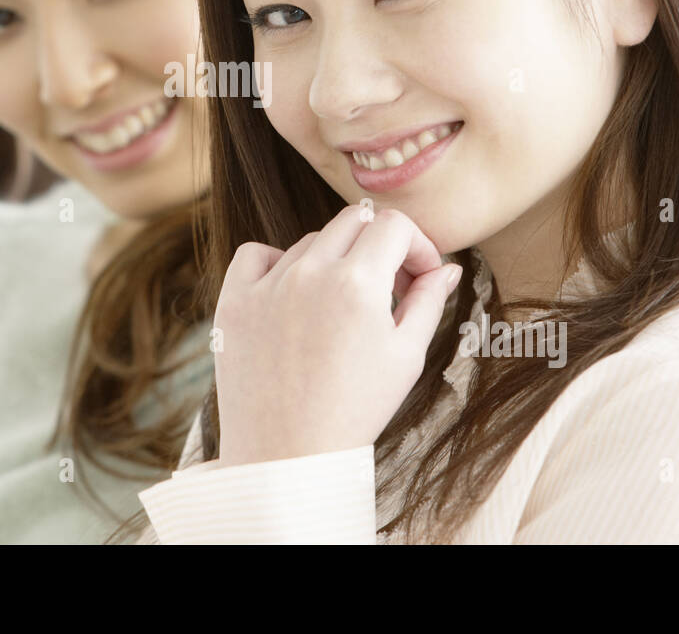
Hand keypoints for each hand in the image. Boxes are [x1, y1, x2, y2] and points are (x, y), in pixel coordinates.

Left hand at [213, 205, 461, 466]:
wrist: (288, 456)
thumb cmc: (354, 412)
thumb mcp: (406, 357)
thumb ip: (428, 301)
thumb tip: (445, 269)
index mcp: (358, 283)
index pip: (394, 225)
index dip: (417, 244)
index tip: (419, 274)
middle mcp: (309, 273)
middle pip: (353, 222)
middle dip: (380, 245)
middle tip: (388, 287)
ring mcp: (266, 285)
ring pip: (309, 242)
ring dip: (333, 260)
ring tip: (341, 308)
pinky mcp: (233, 301)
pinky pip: (255, 255)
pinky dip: (276, 262)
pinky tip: (292, 292)